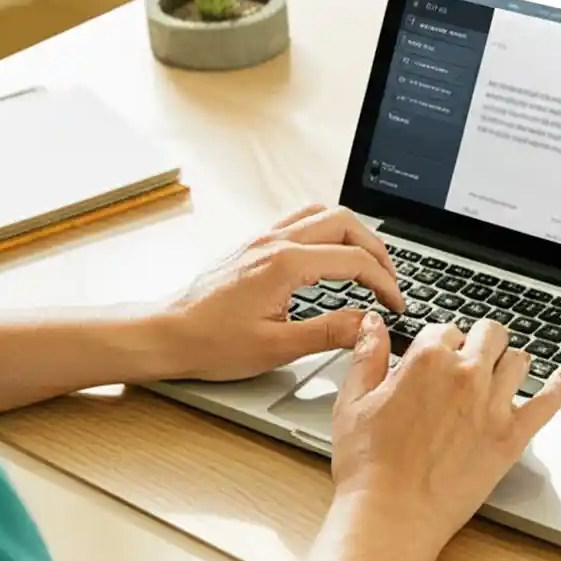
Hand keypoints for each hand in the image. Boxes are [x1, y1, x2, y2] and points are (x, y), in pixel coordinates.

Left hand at [164, 204, 405, 380]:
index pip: (354, 261)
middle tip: (389, 280)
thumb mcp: (277, 347)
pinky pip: (300, 220)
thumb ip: (329, 332)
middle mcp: (275, 242)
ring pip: (322, 214)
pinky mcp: (254, 245)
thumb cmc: (210, 343)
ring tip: (366, 263)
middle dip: (376, 250)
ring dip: (352, 233)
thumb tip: (367, 324)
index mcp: (286, 264)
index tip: (395, 304)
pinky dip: (327, 231)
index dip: (384, 282)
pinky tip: (329, 256)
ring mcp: (263, 239)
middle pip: (345, 222)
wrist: (165, 334)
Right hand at [332, 314, 560, 544]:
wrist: (391, 514)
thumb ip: (367, 354)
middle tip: (473, 357)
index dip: (440, 341)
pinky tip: (560, 382)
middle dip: (480, 341)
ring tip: (503, 372)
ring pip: (519, 360)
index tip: (437, 356)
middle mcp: (466, 374)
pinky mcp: (513, 436)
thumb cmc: (367, 465)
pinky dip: (558, 387)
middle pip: (490, 334)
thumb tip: (375, 322)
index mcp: (427, 359)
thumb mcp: (353, 401)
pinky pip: (549, 402)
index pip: (446, 328)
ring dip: (510, 362)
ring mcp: (494, 404)